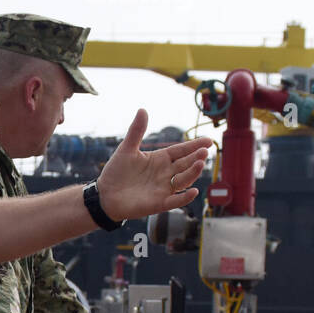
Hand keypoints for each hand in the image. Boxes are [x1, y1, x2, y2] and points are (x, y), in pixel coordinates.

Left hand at [96, 110, 211, 220]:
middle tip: (204, 151)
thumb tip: (142, 110)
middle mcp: (165, 173)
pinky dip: (185, 197)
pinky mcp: (159, 203)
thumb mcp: (126, 149)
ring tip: (200, 164)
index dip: (194, 145)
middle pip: (185, 164)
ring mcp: (164, 188)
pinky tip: (193, 191)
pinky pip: (175, 201)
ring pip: (184, 180)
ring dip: (193, 173)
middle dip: (196, 158)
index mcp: (160, 159)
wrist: (105, 195)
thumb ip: (136, 131)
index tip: (208, 140)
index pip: (181, 151)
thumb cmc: (116, 172)